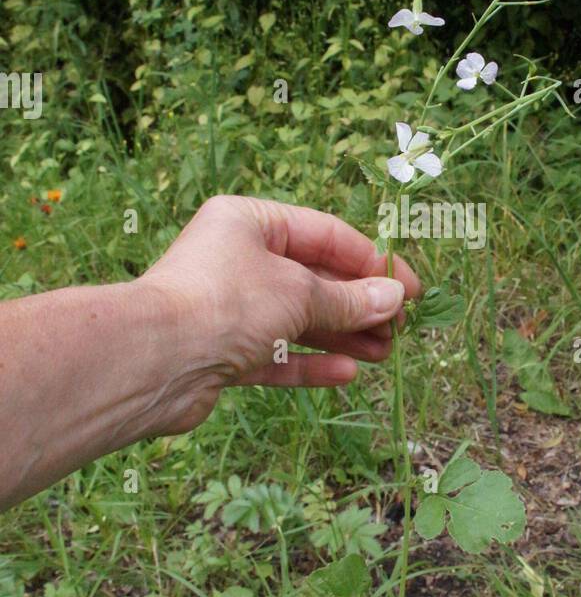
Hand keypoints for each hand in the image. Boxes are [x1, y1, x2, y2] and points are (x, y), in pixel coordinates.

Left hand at [137, 195, 421, 430]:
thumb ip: (349, 299)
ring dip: (341, 336)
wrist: (154, 360)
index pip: (323, 234)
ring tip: (385, 353)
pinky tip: (347, 374)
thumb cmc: (226, 303)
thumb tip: (393, 299)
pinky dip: (310, 363)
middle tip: (400, 327)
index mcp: (248, 223)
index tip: (409, 288)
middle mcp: (236, 260)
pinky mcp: (222, 352)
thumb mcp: (299, 293)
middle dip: (358, 304)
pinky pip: (276, 354)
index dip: (370, 261)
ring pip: (297, 319)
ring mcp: (228, 308)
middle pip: (311, 279)